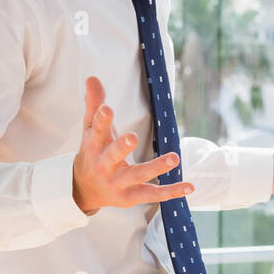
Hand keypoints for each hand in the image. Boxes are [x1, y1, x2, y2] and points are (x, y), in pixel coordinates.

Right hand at [72, 75, 193, 214]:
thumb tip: (92, 77)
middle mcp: (104, 165)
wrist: (84, 190)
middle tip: (132, 136)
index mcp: (93, 146)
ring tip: (174, 158)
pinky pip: (153, 194)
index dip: (102, 119)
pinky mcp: (131, 197)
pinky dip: (172, 191)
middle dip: (121, 147)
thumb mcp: (90, 128)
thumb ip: (94, 103)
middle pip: (112, 155)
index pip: (97, 130)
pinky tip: (190, 186)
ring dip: (156, 167)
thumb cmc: (92, 152)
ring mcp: (118, 183)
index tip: (107, 108)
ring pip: (138, 175)